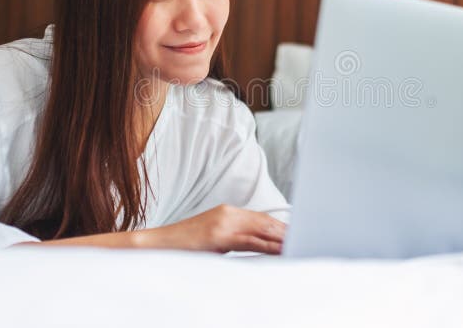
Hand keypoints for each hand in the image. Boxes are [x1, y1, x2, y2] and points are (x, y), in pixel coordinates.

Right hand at [145, 204, 287, 253]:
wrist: (155, 245)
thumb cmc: (182, 247)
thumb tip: (255, 247)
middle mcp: (228, 213)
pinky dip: (269, 245)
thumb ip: (232, 239)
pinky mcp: (219, 235)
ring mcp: (224, 222)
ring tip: (300, 245)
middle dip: (286, 231)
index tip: (296, 234)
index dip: (280, 227)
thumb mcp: (211, 240)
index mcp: (226, 212)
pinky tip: (281, 251)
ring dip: (282, 238)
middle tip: (307, 238)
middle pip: (265, 222)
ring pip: (262, 229)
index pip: (261, 219)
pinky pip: (251, 241)